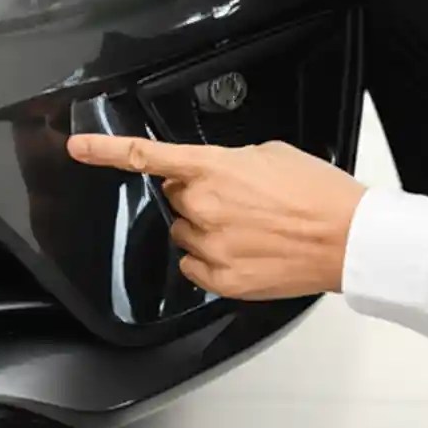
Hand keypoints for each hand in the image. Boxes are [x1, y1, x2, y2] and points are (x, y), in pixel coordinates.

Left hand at [67, 136, 366, 299]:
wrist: (348, 237)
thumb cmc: (318, 194)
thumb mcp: (269, 154)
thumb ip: (228, 161)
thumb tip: (215, 173)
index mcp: (212, 168)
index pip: (146, 156)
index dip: (105, 151)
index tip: (79, 148)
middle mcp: (203, 207)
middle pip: (175, 197)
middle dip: (198, 196)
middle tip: (240, 200)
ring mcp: (210, 246)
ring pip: (185, 233)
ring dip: (207, 228)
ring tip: (251, 228)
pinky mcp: (221, 279)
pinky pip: (195, 266)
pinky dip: (212, 259)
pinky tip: (246, 251)